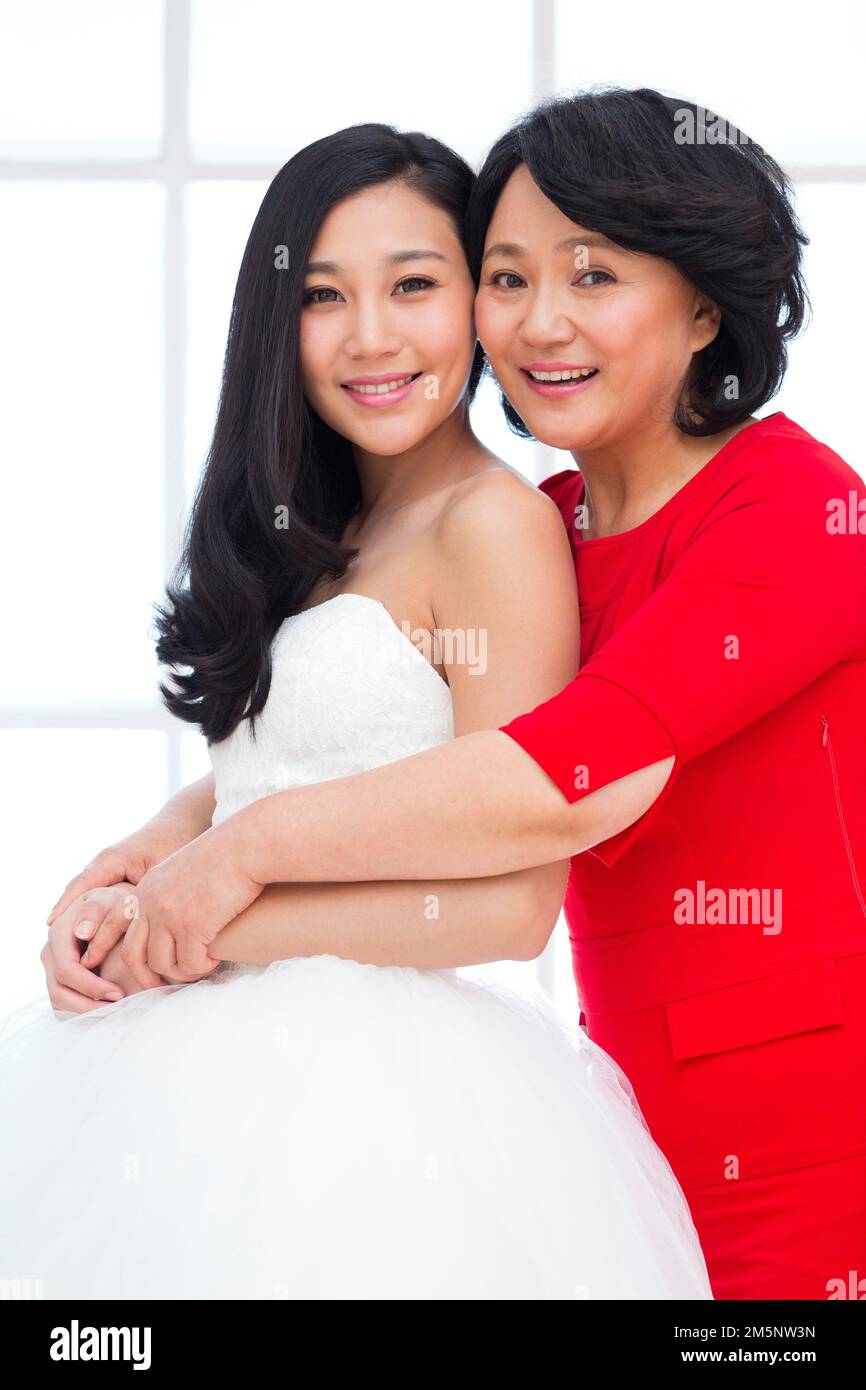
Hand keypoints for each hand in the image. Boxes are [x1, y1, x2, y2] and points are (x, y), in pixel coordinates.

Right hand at [41, 883, 147, 1013]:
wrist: (117, 910)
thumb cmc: (117, 904)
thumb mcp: (111, 900)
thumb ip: (97, 912)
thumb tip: (81, 932)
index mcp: (58, 932)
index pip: (66, 970)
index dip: (91, 987)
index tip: (119, 993)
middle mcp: (50, 951)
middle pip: (58, 991)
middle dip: (88, 1005)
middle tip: (119, 1008)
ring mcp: (52, 967)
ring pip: (59, 1002)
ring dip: (85, 1012)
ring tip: (115, 1011)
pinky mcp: (59, 979)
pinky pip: (64, 1003)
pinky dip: (82, 1011)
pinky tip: (107, 1008)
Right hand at [46, 816, 201, 928]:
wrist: (182, 823)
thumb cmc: (174, 844)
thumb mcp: (161, 870)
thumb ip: (145, 893)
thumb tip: (131, 922)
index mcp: (112, 859)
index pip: (82, 883)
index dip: (67, 905)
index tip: (51, 924)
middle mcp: (104, 862)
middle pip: (77, 890)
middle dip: (65, 913)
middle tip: (52, 940)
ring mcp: (107, 868)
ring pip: (84, 893)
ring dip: (73, 913)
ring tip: (61, 941)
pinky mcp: (114, 875)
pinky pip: (95, 893)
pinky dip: (88, 910)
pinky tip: (84, 932)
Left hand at [81, 822, 264, 985]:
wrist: (245, 847)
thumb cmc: (225, 858)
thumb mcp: (184, 873)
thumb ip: (170, 897)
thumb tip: (173, 928)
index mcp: (146, 889)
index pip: (118, 925)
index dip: (113, 949)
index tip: (105, 966)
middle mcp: (150, 903)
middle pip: (134, 955)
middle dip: (146, 978)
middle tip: (162, 989)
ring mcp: (169, 915)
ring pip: (162, 964)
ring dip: (182, 972)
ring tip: (200, 966)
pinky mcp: (192, 925)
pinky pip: (190, 964)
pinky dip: (202, 967)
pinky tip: (216, 958)